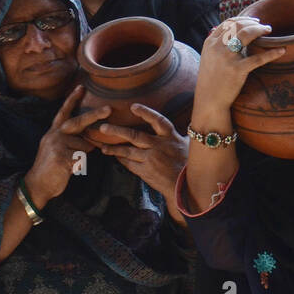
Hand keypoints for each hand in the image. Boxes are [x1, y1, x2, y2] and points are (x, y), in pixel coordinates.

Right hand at [24, 86, 109, 207]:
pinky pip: (82, 157)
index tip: (81, 87)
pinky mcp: (61, 156)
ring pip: (84, 145)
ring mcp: (56, 145)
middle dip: (94, 115)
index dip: (72, 100)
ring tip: (70, 164)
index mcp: (54, 132)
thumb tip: (92, 138)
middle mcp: (54, 135)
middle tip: (108, 109)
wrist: (37, 184)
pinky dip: (80, 165)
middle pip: (77, 122)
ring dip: (83, 156)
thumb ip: (71, 139)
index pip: (63, 112)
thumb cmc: (52, 167)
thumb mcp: (58, 149)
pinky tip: (69, 170)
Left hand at [95, 105, 189, 220]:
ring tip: (102, 146)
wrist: (186, 187)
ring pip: (127, 151)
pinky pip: (129, 163)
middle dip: (117, 131)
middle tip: (103, 127)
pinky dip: (121, 159)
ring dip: (113, 148)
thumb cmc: (189, 164)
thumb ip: (183, 134)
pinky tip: (113, 156)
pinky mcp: (146, 171)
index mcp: (170, 137)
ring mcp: (151, 159)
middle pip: (134, 136)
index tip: (133, 106)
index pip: (157, 121)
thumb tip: (191, 124)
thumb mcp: (188, 146)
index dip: (145, 113)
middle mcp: (159, 146)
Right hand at [196, 18, 287, 112]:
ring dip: (260, 30)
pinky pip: (258, 58)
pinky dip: (272, 53)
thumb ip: (217, 44)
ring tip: (269, 31)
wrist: (209, 100)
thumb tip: (228, 32)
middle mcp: (217, 47)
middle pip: (238, 26)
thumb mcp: (208, 58)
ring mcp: (227, 58)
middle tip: (265, 27)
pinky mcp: (237, 70)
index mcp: (210, 43)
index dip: (243, 19)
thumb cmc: (211, 79)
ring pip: (246, 35)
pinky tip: (282, 50)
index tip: (254, 21)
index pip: (228, 23)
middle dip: (254, 23)